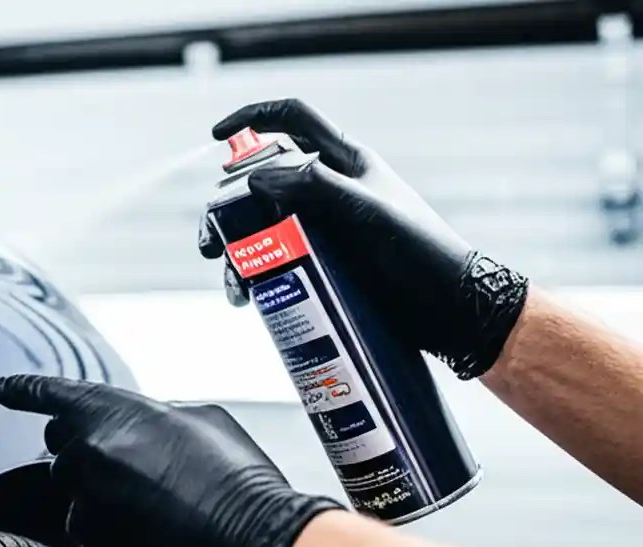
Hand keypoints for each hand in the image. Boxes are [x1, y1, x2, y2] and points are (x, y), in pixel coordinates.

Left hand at [0, 375, 341, 546]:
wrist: (252, 541)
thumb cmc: (236, 477)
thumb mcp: (200, 418)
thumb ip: (151, 413)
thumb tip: (137, 422)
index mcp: (115, 410)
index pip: (48, 392)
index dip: (19, 389)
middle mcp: (89, 450)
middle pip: (59, 441)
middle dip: (83, 444)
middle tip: (129, 460)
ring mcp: (86, 496)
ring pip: (73, 483)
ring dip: (99, 485)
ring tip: (154, 497)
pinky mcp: (91, 536)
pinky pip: (85, 519)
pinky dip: (108, 519)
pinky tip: (151, 524)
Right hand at [211, 99, 528, 378]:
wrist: (453, 312)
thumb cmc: (420, 254)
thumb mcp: (368, 214)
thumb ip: (315, 187)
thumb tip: (255, 177)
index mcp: (345, 162)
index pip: (292, 119)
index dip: (252, 118)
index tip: (215, 138)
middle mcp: (329, 191)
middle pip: (261, 182)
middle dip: (226, 210)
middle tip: (210, 243)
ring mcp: (325, 229)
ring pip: (261, 228)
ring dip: (236, 253)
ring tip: (235, 286)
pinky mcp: (323, 265)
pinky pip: (276, 262)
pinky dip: (254, 277)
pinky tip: (248, 299)